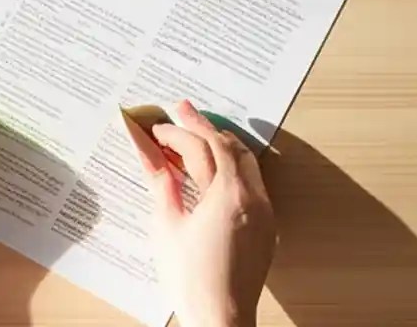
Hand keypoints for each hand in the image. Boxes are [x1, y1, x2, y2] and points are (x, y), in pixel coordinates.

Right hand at [129, 100, 275, 326]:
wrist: (220, 318)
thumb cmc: (192, 279)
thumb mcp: (167, 225)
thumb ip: (161, 182)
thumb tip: (150, 152)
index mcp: (227, 195)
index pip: (202, 146)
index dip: (178, 131)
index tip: (158, 127)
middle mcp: (252, 198)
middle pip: (229, 146)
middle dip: (203, 127)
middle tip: (182, 111)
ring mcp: (264, 212)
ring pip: (246, 161)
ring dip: (221, 144)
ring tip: (197, 134)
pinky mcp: (266, 226)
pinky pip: (252, 182)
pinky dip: (233, 166)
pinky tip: (214, 169)